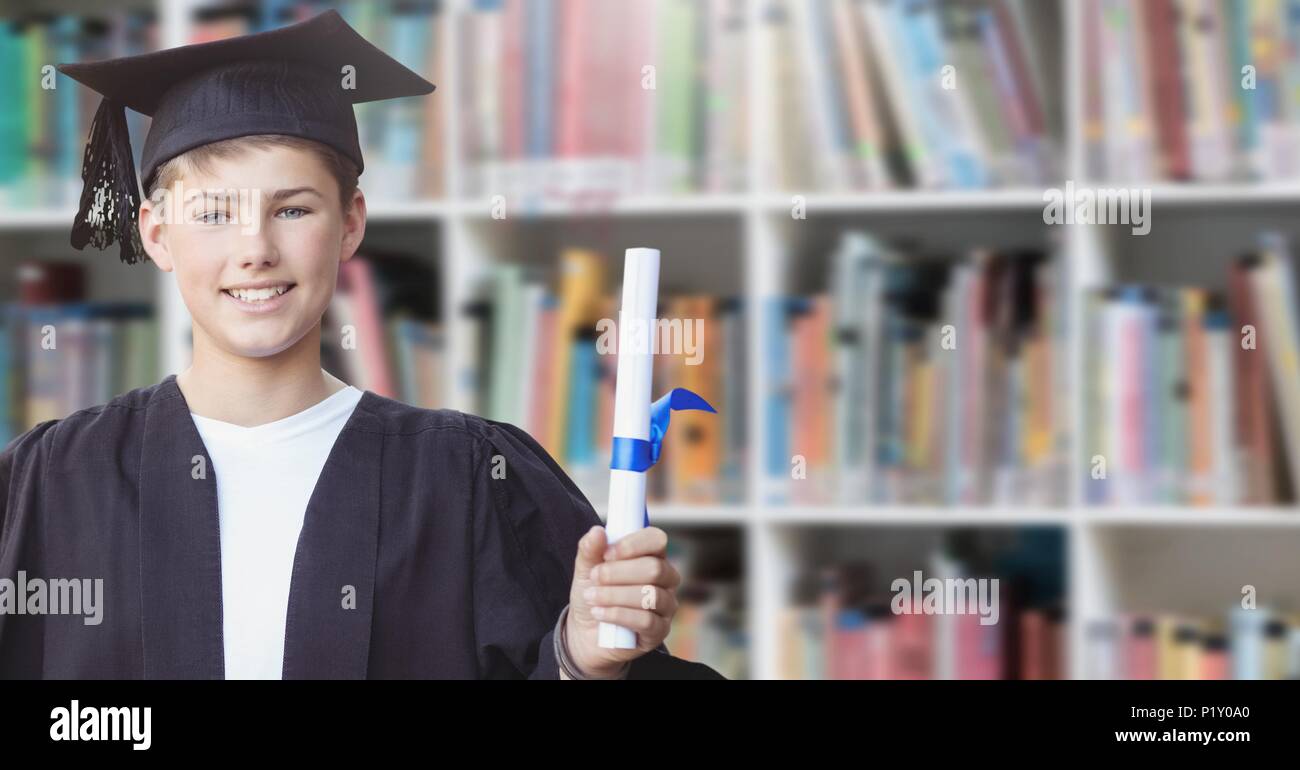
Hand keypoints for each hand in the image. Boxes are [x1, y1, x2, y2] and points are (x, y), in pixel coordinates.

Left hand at [564, 525, 680, 678]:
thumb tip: (597, 531)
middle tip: (595, 577)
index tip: (607, 553)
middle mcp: (665, 578)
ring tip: (592, 597)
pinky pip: (646, 621)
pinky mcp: (660, 631)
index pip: (656, 540)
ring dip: (615, 595)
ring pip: (650, 596)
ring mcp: (666, 605)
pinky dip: (618, 615)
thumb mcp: (586, 570)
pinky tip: (600, 614)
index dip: (633, 544)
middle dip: (619, 573)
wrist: (585, 633)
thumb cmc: (594, 594)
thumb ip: (590, 549)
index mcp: (651, 556)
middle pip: (655, 568)